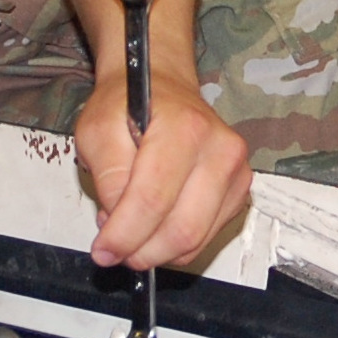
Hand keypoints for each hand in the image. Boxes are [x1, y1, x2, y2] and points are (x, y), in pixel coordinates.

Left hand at [75, 64, 251, 271]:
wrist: (161, 86)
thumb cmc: (129, 104)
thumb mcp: (98, 130)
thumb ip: (107, 178)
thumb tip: (117, 224)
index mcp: (185, 128)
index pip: (153, 200)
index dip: (124, 235)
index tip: (102, 250)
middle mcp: (220, 149)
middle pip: (182, 229)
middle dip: (142, 251)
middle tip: (114, 249)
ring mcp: (236, 171)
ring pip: (197, 240)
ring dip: (157, 250)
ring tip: (131, 229)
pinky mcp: (239, 189)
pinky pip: (207, 236)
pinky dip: (176, 243)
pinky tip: (155, 223)